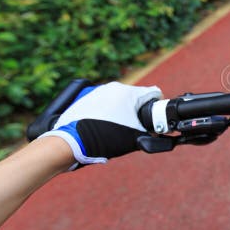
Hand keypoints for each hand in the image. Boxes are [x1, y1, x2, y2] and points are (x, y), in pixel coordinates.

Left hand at [37, 82, 161, 168]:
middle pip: (134, 96)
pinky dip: (105, 109)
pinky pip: (102, 100)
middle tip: (134, 126)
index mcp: (129, 93)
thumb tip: (158, 137)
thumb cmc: (103, 140)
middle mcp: (114, 87)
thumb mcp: (134, 139)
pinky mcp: (84, 96)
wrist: (70, 142)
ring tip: (115, 127)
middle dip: (137, 109)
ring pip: (117, 98)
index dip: (158, 106)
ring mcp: (97, 90)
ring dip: (121, 109)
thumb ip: (151, 136)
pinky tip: (102, 124)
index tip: (155, 117)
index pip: (153, 93)